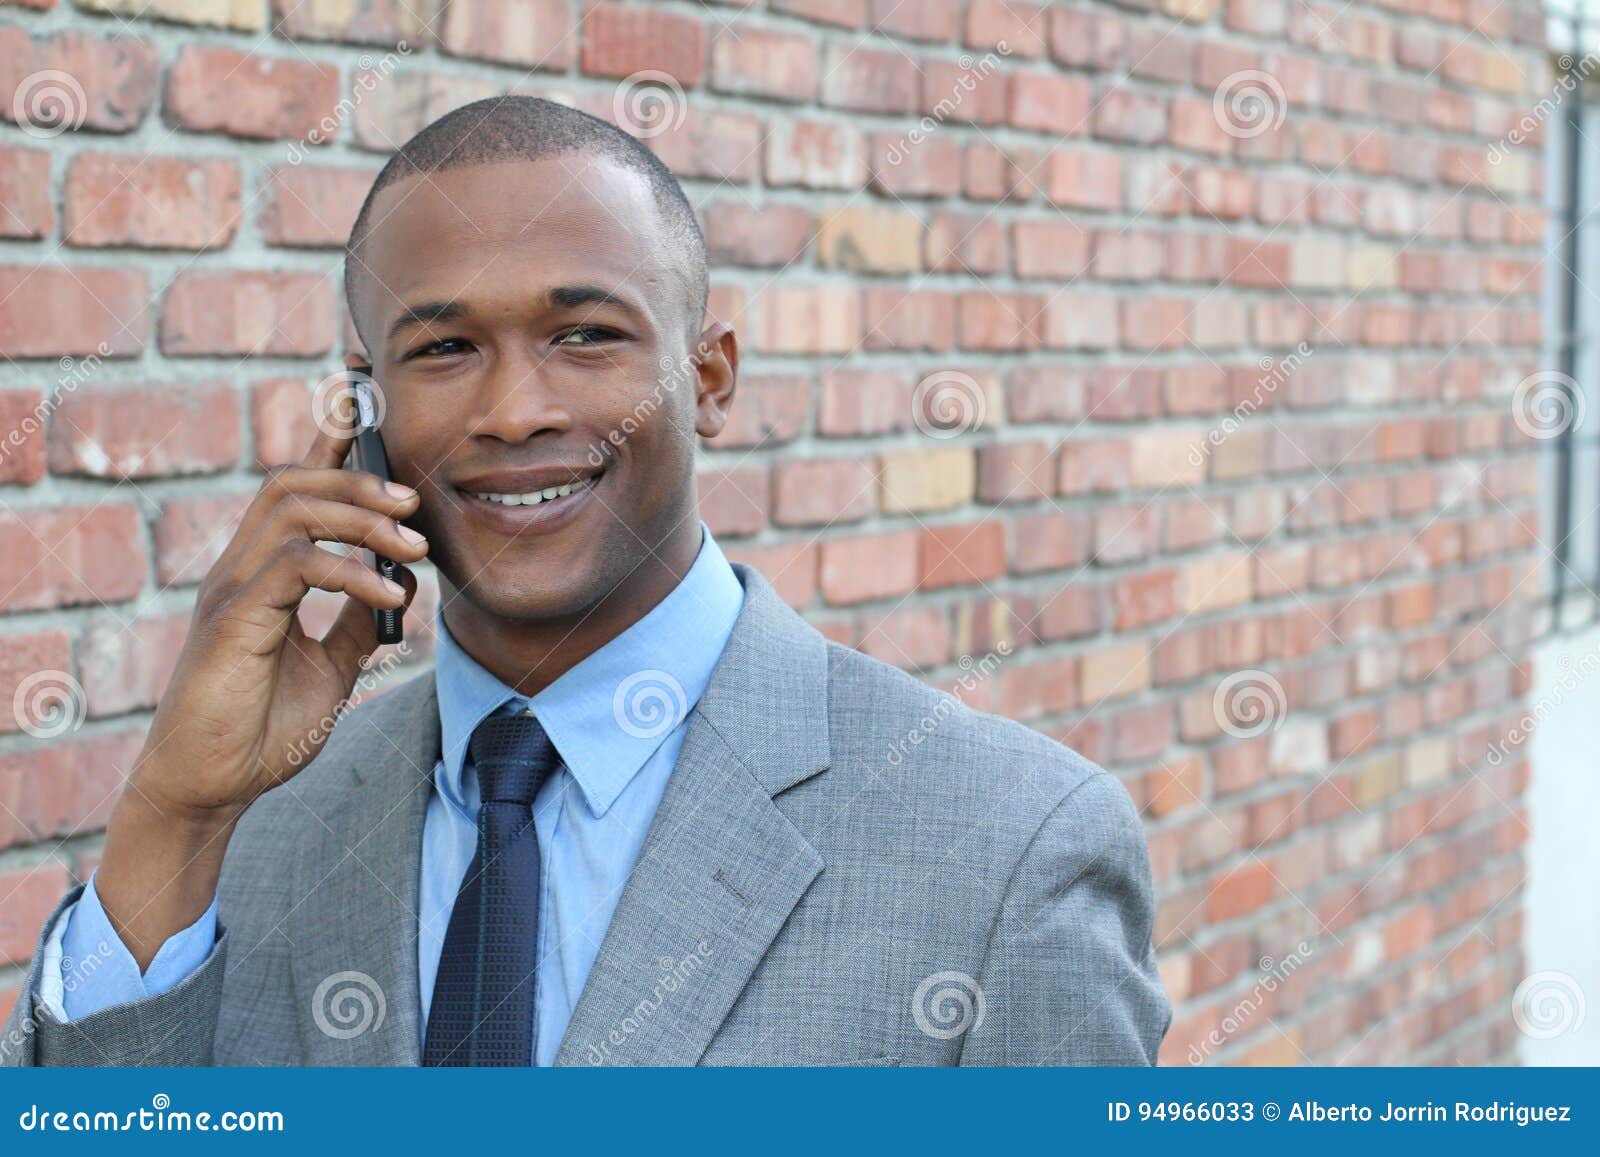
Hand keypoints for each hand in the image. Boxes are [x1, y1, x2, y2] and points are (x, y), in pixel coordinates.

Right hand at [94, 404, 427, 965]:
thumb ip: (354, 621)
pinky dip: (350, 569)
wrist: (212, 788)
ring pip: (291, 510)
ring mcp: (231, 590)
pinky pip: (295, 565)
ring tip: (412, 544)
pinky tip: (386, 591)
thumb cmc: (260, 729)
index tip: (363, 410)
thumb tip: (396, 584)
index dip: (326, 446)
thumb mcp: (329, 667)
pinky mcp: (234, 620)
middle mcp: (240, 570)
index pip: (293, 492)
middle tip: (414, 503)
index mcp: (260, 574)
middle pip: (292, 484)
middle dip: (357, 479)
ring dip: (361, 517)